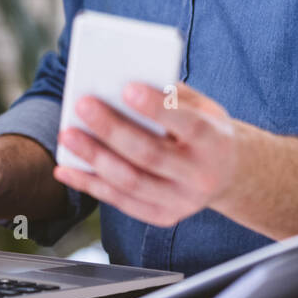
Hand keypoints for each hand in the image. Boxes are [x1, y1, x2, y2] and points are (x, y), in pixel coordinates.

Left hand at [54, 81, 240, 226]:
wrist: (231, 173)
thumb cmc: (208, 130)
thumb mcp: (205, 107)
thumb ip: (172, 95)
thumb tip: (124, 81)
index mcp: (216, 142)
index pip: (188, 124)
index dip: (157, 108)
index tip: (127, 88)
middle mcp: (201, 176)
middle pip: (150, 154)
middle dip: (112, 129)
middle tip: (82, 105)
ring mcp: (182, 202)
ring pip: (131, 182)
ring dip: (94, 158)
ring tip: (68, 134)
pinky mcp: (164, 216)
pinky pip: (122, 201)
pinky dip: (91, 185)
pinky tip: (67, 169)